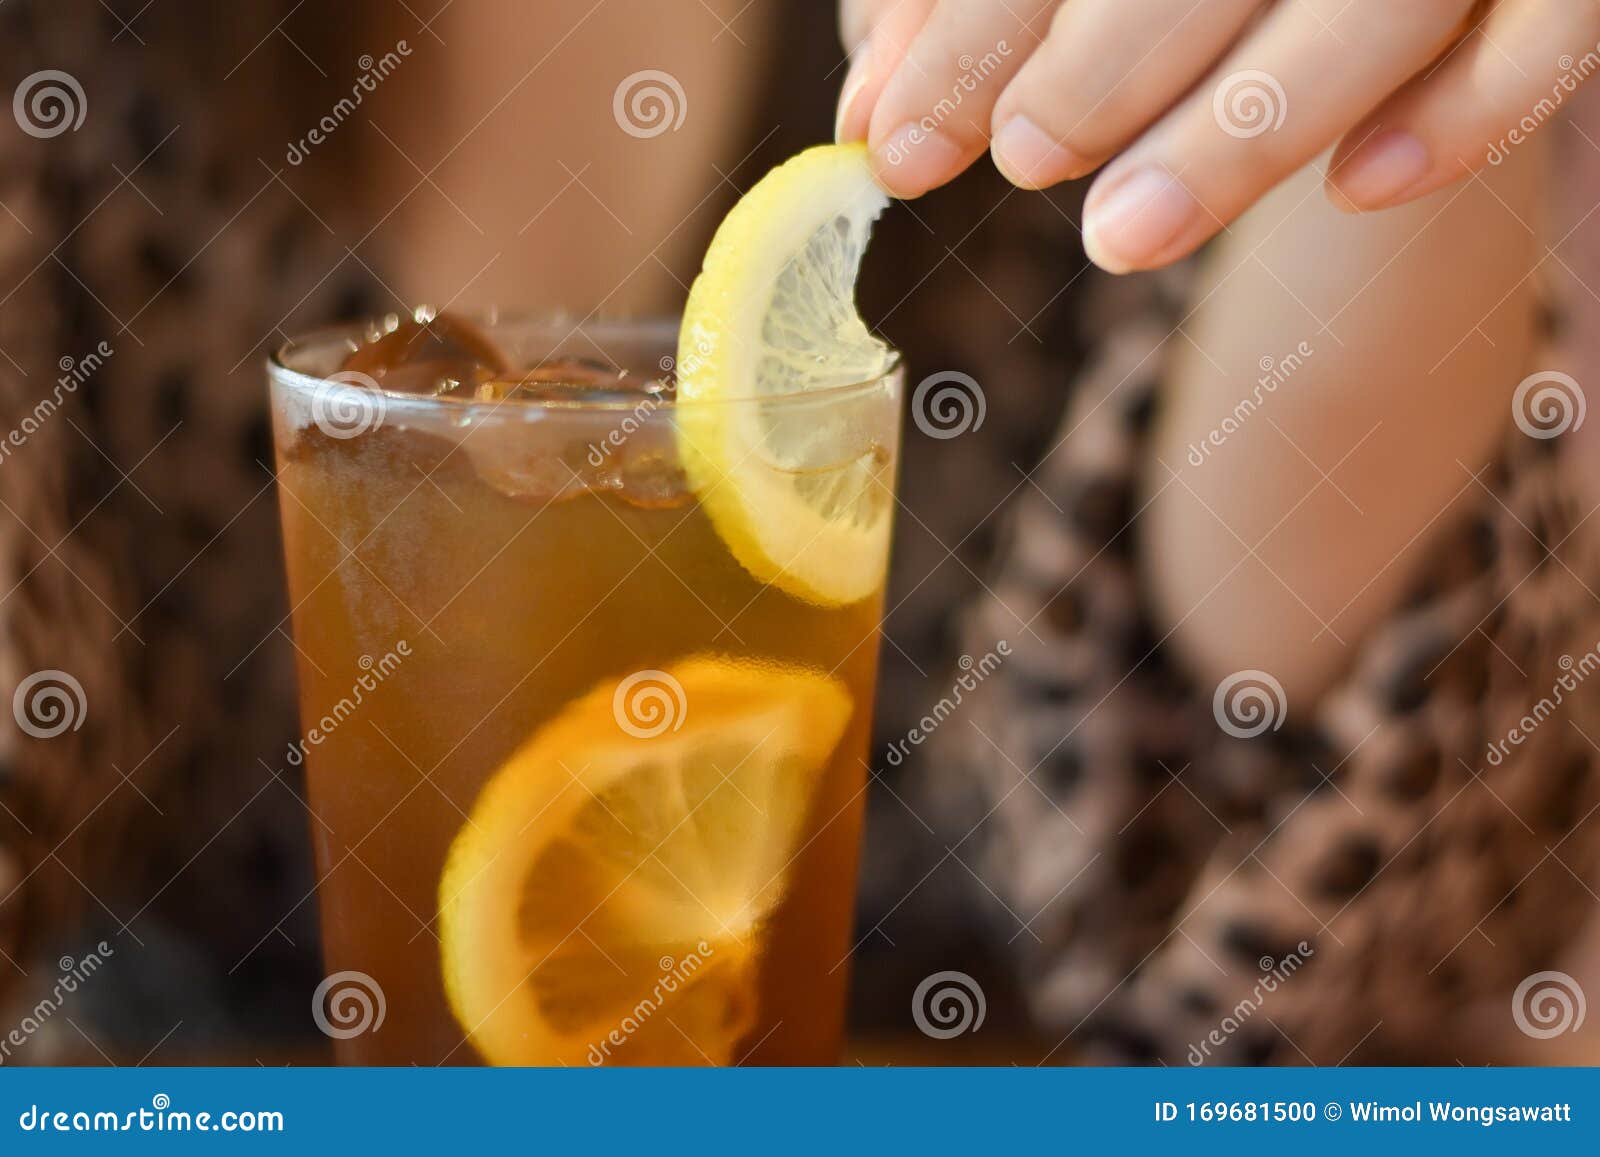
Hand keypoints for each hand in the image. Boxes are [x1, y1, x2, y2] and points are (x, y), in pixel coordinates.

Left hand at [836, 0, 1597, 272]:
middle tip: (1022, 161)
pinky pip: (1555, 27)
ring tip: (1116, 237)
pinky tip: (1362, 191)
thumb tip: (871, 112)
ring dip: (1244, 128)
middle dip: (1105, 61)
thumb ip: (967, 4)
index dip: (972, 23)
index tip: (891, 137)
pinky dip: (1470, 109)